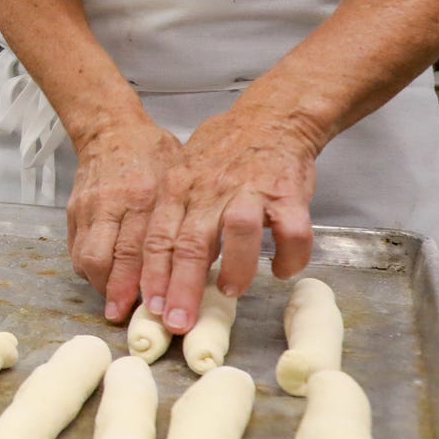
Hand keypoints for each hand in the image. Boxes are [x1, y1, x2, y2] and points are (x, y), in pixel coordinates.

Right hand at [66, 119, 183, 323]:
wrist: (110, 129)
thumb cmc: (153, 155)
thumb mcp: (182, 177)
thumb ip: (188, 217)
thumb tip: (204, 263)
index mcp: (146, 192)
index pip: (144, 245)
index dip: (149, 281)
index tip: (157, 308)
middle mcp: (114, 201)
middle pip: (109, 257)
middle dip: (117, 291)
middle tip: (128, 316)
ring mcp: (89, 207)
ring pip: (88, 257)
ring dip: (101, 285)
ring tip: (115, 303)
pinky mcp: (73, 211)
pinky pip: (76, 249)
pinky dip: (89, 270)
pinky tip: (103, 280)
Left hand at [138, 105, 319, 334]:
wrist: (272, 117)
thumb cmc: (224, 154)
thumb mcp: (184, 177)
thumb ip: (172, 219)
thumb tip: (153, 270)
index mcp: (178, 189)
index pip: (157, 238)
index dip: (151, 277)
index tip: (147, 310)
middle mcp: (209, 189)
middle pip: (189, 242)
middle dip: (182, 287)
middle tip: (178, 322)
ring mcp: (250, 189)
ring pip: (237, 230)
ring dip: (234, 267)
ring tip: (230, 291)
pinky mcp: (288, 192)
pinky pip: (292, 230)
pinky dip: (290, 255)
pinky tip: (284, 270)